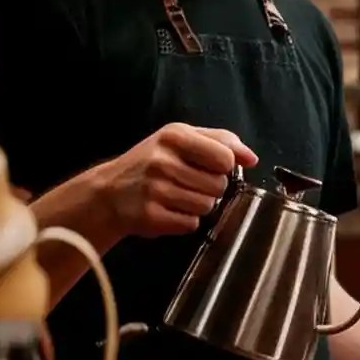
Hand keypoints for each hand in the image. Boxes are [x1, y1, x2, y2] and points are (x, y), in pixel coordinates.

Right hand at [93, 123, 258, 236]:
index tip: (211, 167)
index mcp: (174, 136)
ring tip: (177, 197)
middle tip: (188, 183)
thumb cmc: (152, 162)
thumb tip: (251, 158)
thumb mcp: (181, 138)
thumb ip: (221, 141)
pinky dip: (184, 221)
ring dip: (198, 205)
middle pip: (219, 185)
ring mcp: (155, 190)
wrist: (108, 192)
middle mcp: (163, 161)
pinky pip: (191, 224)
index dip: (224, 167)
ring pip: (208, 206)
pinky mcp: (151, 216)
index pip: (225, 158)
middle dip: (210, 188)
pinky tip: (168, 210)